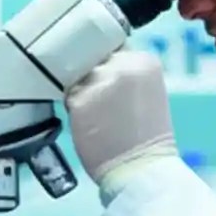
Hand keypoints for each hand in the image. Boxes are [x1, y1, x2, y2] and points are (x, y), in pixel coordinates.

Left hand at [65, 50, 178, 197]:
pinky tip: (89, 123)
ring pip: (77, 76)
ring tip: (98, 115)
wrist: (140, 169)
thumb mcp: (146, 90)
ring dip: (81, 92)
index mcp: (145, 61)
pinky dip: (74, 108)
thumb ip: (126, 72)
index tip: (108, 80)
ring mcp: (99, 82)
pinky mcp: (79, 100)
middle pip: (92, 59)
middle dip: (91, 77)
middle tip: (102, 103)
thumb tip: (98, 64)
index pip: (111, 47)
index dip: (105, 65)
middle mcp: (122, 65)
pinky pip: (69, 96)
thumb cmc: (145, 136)